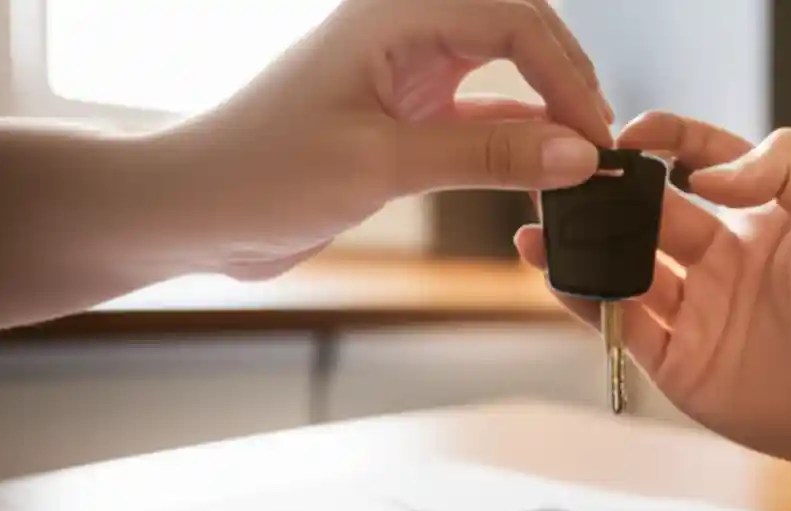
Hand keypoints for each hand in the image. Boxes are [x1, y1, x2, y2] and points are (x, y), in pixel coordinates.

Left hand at [155, 0, 611, 278]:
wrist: (190, 212)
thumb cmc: (261, 174)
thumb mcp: (382, 164)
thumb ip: (486, 155)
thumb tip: (579, 153)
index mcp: (392, 16)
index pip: (511, 20)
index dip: (565, 73)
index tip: (596, 135)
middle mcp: (403, 35)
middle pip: (517, 35)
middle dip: (567, 83)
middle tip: (600, 145)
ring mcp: (405, 77)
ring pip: (503, 77)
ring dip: (546, 114)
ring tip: (582, 161)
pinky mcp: (402, 120)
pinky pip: (478, 121)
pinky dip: (514, 145)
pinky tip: (543, 174)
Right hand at [515, 113, 790, 475]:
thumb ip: (786, 165)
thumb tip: (706, 175)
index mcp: (757, 216)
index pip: (697, 160)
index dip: (662, 139)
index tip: (630, 134)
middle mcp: (719, 260)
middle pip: (645, 213)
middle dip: (605, 193)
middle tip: (567, 176)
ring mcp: (696, 311)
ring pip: (623, 268)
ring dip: (583, 244)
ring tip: (544, 222)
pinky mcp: (679, 362)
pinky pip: (620, 324)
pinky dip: (585, 300)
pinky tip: (560, 273)